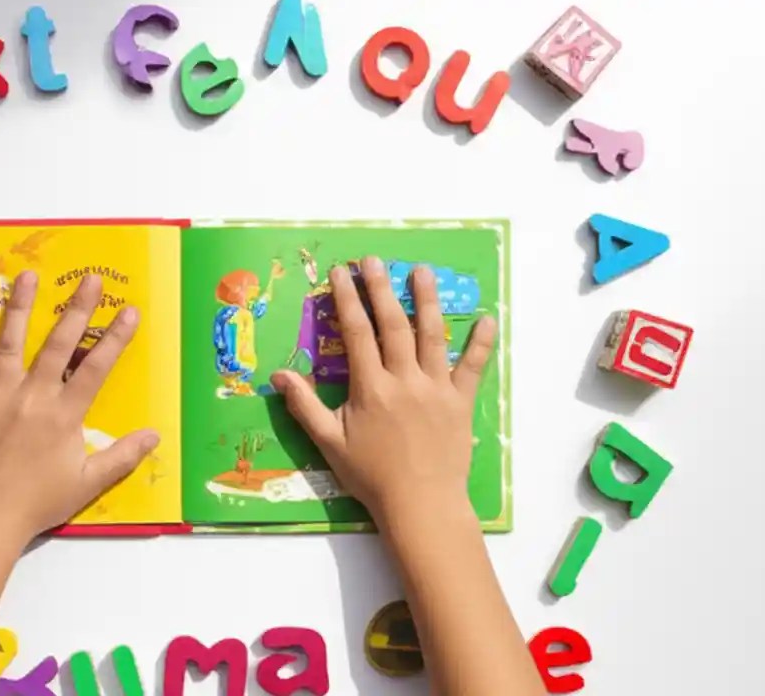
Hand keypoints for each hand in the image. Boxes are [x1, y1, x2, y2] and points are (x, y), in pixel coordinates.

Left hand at [0, 271, 158, 547]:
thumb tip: (154, 435)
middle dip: (76, 308)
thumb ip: (122, 457)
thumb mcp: (88, 484)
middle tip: (90, 278)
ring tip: (28, 277)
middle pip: (58, 344)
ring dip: (19, 307)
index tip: (129, 310)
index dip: (115, 338)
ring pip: (9, 343)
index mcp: (63, 414)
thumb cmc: (37, 503)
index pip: (95, 368)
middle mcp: (32, 396)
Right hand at [270, 257, 496, 522]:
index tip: (341, 273)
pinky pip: (473, 367)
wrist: (420, 505)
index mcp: (371, 388)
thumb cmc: (372, 476)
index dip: (347, 300)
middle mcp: (405, 380)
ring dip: (427, 300)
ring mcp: (436, 388)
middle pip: (393, 324)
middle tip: (374, 260)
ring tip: (421, 271)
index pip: (356, 333)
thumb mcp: (329, 442)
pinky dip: (480, 342)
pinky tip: (486, 318)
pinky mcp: (461, 402)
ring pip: (432, 336)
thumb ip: (304, 405)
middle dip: (381, 288)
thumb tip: (278, 375)